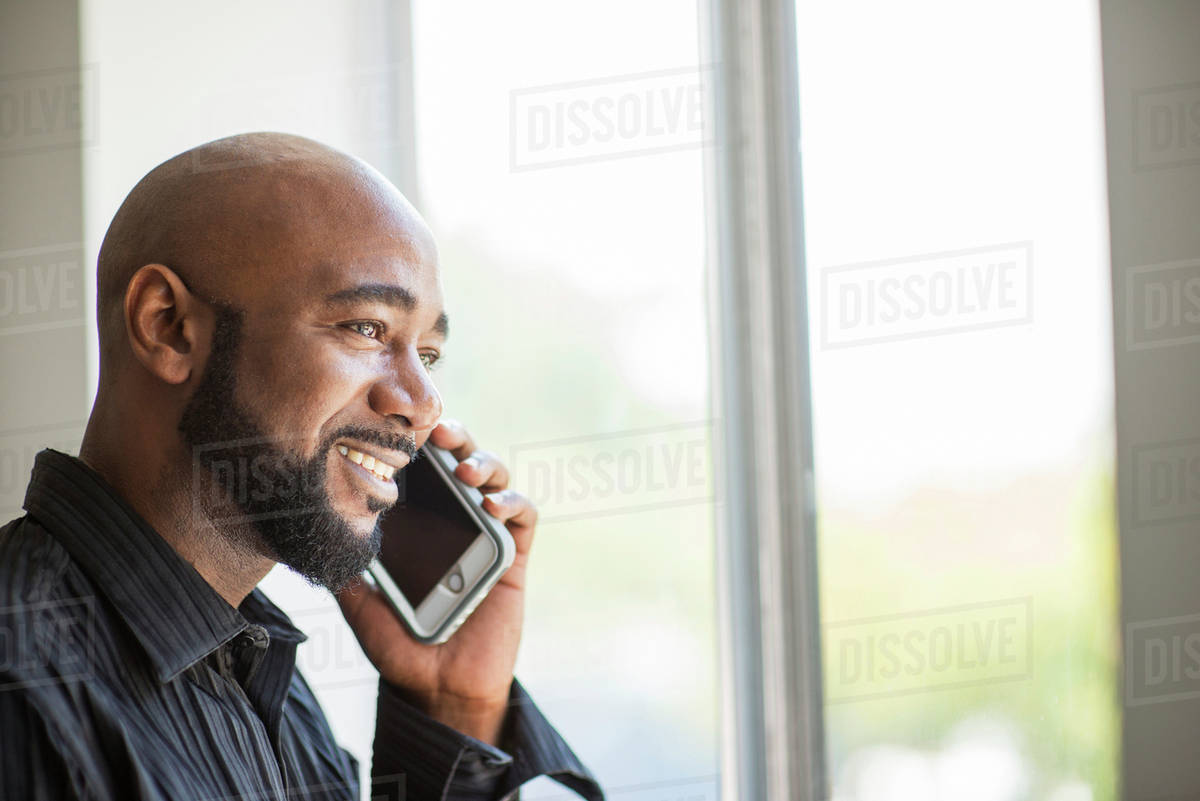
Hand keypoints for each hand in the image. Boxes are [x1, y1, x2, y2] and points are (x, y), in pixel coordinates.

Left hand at [335, 419, 535, 744]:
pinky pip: (523, 516)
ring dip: (483, 462)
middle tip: (439, 431)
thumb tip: (314, 527)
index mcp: (420, 520)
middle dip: (455, 436)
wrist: (434, 687)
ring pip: (495, 477)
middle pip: (461, 458)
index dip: (417, 441)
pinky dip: (511, 502)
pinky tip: (492, 506)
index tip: (400, 426)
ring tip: (464, 471)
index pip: (422, 466)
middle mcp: (455, 517)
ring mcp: (486, 533)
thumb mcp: (358, 599)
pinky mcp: (513, 556)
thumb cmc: (396, 642)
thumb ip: (344, 563)